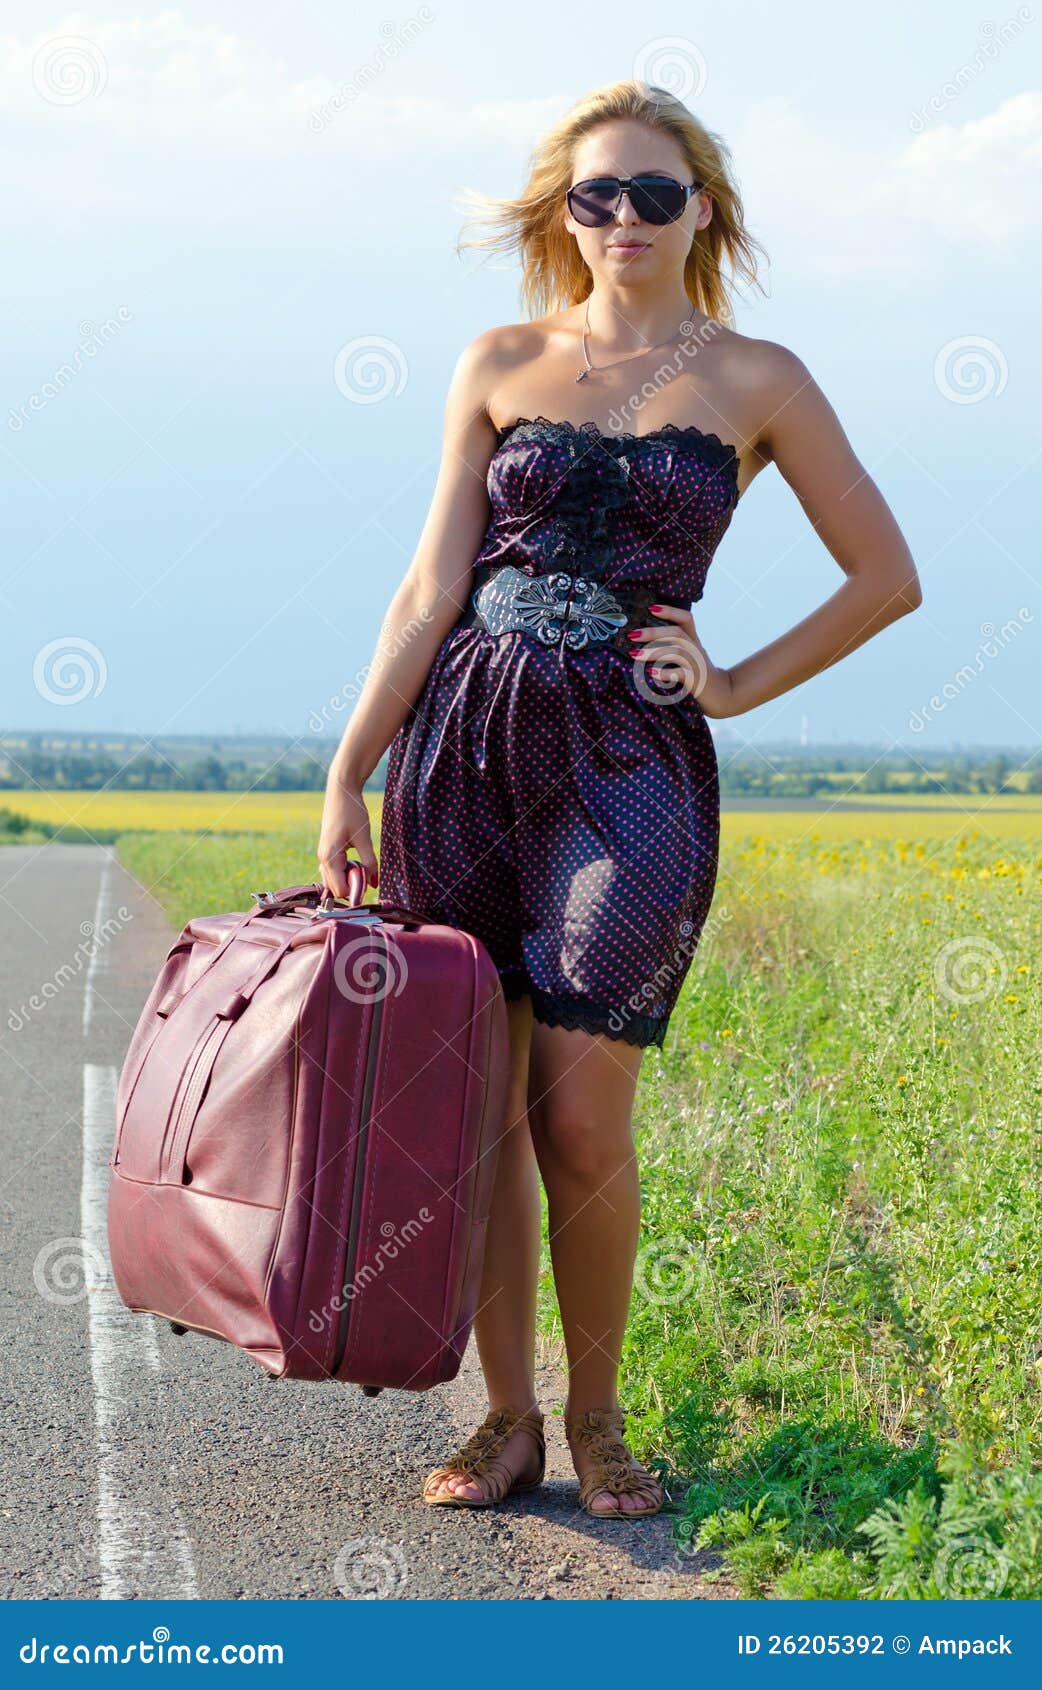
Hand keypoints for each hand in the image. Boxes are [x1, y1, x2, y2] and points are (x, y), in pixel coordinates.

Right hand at [317, 767, 378, 899]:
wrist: (341, 790)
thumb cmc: (352, 812)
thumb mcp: (364, 838)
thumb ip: (369, 863)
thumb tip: (374, 884)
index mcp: (330, 857)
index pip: (340, 889)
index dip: (356, 890)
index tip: (370, 880)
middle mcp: (323, 858)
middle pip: (335, 888)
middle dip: (352, 886)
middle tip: (368, 872)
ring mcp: (323, 854)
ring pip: (334, 880)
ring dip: (348, 878)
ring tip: (362, 866)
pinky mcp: (327, 850)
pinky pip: (333, 870)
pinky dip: (345, 871)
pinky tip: (356, 861)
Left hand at [627, 604, 734, 717]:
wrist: (724, 696)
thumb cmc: (700, 676)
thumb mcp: (690, 657)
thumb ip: (673, 648)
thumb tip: (641, 644)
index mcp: (693, 641)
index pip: (685, 619)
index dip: (670, 611)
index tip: (651, 608)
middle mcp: (696, 650)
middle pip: (676, 633)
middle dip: (652, 632)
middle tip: (631, 635)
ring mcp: (697, 665)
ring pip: (677, 652)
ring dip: (654, 652)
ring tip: (634, 655)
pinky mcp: (697, 681)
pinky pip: (682, 674)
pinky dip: (666, 673)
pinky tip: (652, 674)